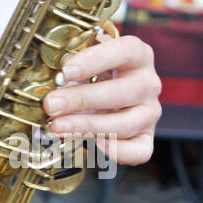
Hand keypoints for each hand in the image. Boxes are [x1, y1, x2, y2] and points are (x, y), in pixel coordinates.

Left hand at [42, 33, 160, 165]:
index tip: (66, 71)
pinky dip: (117, 151)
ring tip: (59, 127)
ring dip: (89, 126)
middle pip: (122, 92)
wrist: (108, 94)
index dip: (95, 60)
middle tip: (52, 105)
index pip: (125, 51)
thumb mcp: (86, 61)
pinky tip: (95, 144)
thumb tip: (55, 79)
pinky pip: (139, 150)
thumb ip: (75, 65)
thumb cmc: (96, 74)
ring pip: (127, 123)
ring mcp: (150, 112)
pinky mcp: (146, 137)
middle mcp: (149, 83)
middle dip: (82, 99)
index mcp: (138, 55)